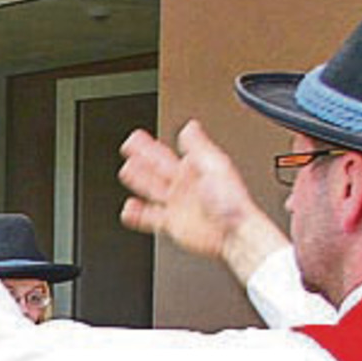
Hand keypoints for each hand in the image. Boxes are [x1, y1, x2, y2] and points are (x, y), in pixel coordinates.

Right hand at [118, 121, 289, 281]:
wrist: (234, 232)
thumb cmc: (232, 202)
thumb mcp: (216, 166)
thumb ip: (199, 147)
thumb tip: (189, 127)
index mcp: (193, 171)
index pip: (166, 154)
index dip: (150, 146)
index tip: (137, 137)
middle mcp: (183, 187)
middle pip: (156, 170)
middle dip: (141, 158)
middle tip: (128, 147)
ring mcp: (177, 205)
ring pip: (151, 190)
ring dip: (138, 181)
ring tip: (127, 171)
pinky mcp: (173, 224)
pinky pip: (150, 218)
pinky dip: (137, 215)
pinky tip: (128, 210)